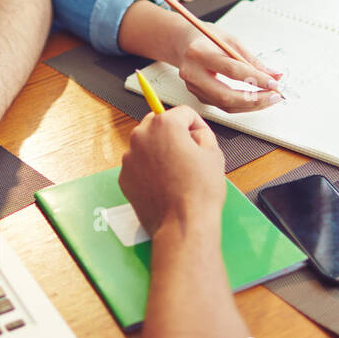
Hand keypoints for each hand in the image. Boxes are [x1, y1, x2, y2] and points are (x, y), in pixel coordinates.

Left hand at [119, 106, 224, 234]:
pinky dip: (149, 170)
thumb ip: (203, 134)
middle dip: (174, 135)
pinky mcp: (124, 177)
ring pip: (147, 145)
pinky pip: (139, 165)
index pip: (183, 112)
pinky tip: (165, 184)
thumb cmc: (199, 193)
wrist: (182, 225)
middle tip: (189, 153)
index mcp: (164, 125)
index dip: (197, 125)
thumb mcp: (214, 154)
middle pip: (159, 124)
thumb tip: (196, 133)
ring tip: (178, 173)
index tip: (201, 136)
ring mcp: (129, 158)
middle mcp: (141, 136)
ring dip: (160, 152)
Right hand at [175, 23, 284, 113]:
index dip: (255, 79)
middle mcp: (192, 73)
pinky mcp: (197, 95)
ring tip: (269, 99)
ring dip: (251, 105)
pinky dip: (242, 104)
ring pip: (225, 105)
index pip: (232, 70)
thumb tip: (273, 75)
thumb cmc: (206, 38)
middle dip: (254, 100)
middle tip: (274, 96)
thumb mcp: (231, 40)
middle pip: (226, 96)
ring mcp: (193, 87)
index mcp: (199, 53)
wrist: (183, 42)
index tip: (273, 83)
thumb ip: (252, 59)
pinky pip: (222, 105)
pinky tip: (255, 99)